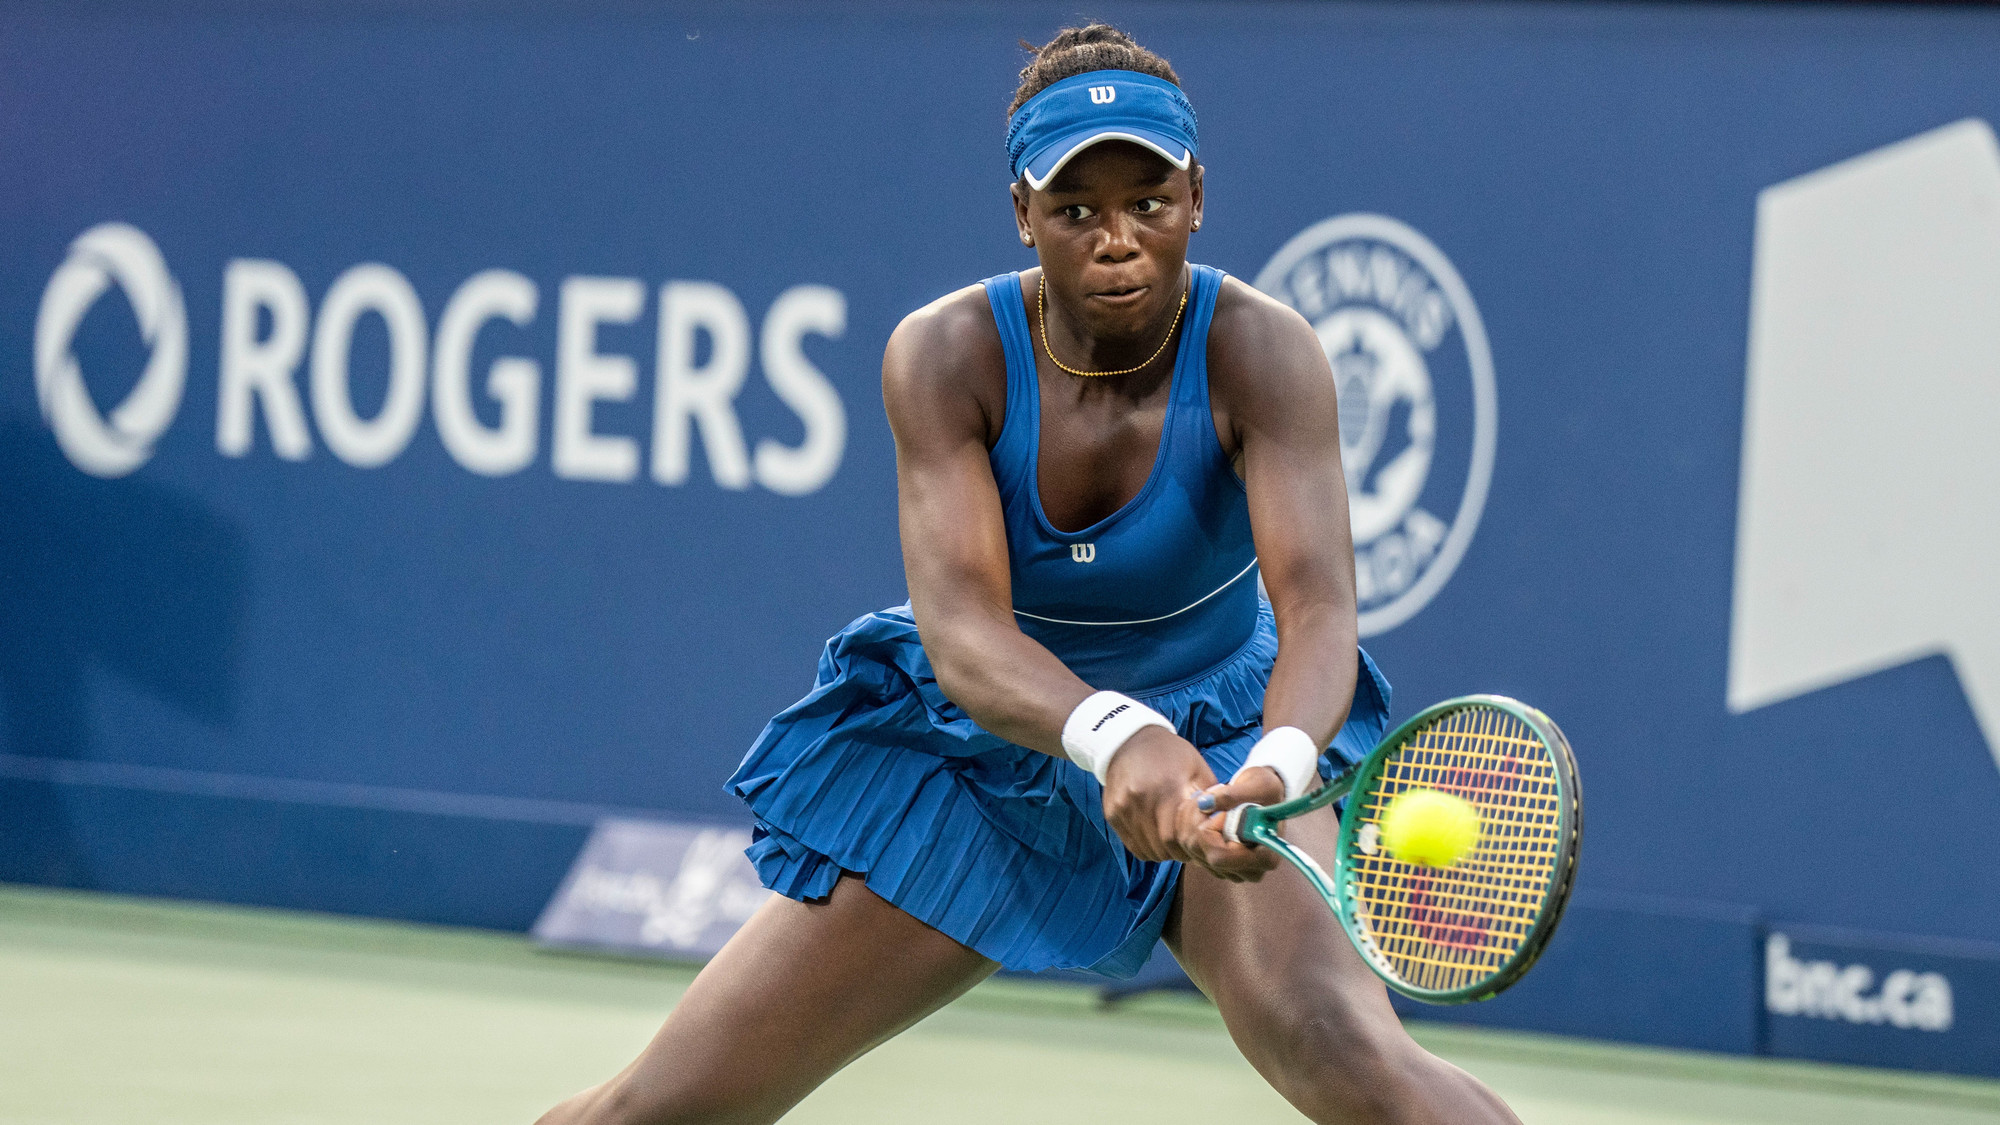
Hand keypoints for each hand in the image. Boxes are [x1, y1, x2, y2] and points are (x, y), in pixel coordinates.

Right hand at [1100, 731, 1280, 881]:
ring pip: (1148, 850)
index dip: (1191, 845)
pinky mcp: (1112, 815)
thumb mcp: (1197, 769)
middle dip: (1180, 851)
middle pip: (1163, 846)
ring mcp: (1122, 809)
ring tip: (1173, 837)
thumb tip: (1226, 826)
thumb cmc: (1169, 753)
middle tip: (1190, 843)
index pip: (1179, 836)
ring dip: (1165, 851)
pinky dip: (1149, 846)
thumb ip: (1211, 799)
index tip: (1200, 842)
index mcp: (1165, 788)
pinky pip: (1134, 845)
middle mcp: (1139, 800)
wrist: (1128, 740)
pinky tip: (1157, 833)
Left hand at [1183, 766, 1287, 881]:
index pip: (1219, 857)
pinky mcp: (1215, 863)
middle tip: (1208, 797)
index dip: (1210, 833)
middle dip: (1197, 821)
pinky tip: (1203, 809)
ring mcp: (1230, 870)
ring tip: (1209, 798)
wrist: (1264, 796)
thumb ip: (1232, 795)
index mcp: (1264, 858)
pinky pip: (1188, 847)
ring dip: (1192, 818)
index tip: (1220, 810)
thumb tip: (1204, 804)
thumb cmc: (1268, 791)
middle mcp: (1248, 871)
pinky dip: (1189, 824)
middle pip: (1202, 854)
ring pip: (1191, 849)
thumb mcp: (1259, 785)